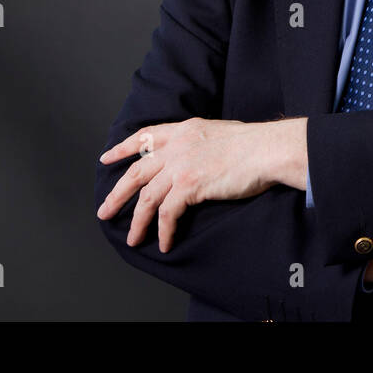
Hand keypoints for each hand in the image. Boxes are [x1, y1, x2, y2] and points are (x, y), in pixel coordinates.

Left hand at [96, 117, 305, 252]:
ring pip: (147, 197)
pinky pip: (168, 213)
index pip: (146, 136)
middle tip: (105, 210)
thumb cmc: (254, 144)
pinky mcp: (190, 185)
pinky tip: (164, 242)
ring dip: (137, 221)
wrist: (268, 149)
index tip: (107, 158)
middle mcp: (177, 146)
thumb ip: (199, 143)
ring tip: (132, 238)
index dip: (124, 148)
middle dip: (117, 194)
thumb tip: (196, 158)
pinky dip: (163, 230)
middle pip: (136, 172)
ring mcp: (181, 165)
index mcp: (185, 130)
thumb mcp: (218, 132)